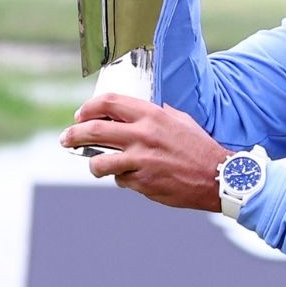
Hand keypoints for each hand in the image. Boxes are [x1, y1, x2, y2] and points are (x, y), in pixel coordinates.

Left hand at [60, 93, 228, 211]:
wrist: (218, 177)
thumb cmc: (199, 148)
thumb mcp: (179, 120)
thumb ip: (156, 114)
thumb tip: (134, 112)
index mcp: (151, 115)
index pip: (108, 103)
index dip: (88, 109)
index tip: (80, 116)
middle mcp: (143, 135)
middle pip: (93, 131)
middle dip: (73, 136)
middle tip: (67, 140)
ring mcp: (141, 161)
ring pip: (99, 162)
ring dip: (93, 165)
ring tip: (95, 166)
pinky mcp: (143, 183)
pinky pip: (120, 180)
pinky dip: (122, 179)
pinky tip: (133, 178)